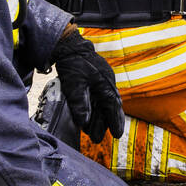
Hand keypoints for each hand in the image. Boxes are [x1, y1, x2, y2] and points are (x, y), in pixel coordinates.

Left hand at [52, 26, 125, 142]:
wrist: (69, 46)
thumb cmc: (74, 63)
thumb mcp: (74, 85)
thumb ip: (80, 104)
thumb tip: (83, 122)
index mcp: (106, 85)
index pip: (113, 107)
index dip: (115, 122)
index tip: (117, 135)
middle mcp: (107, 84)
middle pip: (109, 108)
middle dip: (104, 124)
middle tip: (97, 138)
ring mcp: (101, 81)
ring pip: (103, 104)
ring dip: (98, 118)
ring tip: (91, 131)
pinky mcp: (94, 79)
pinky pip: (98, 97)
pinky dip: (94, 108)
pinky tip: (89, 114)